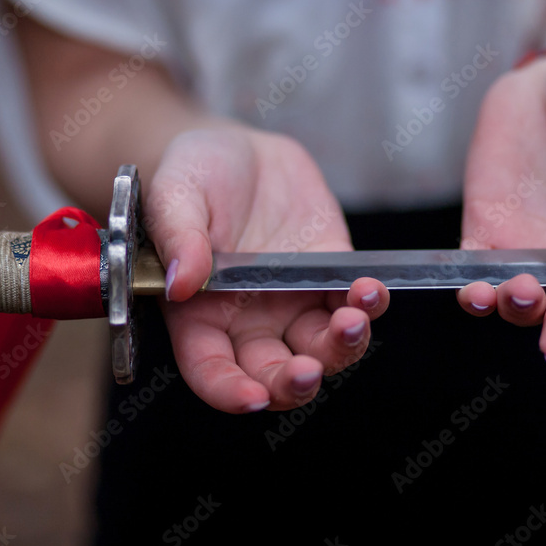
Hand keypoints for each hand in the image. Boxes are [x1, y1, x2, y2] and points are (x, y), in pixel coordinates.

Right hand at [146, 126, 388, 411]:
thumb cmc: (193, 174)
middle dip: (294, 383)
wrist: (239, 147)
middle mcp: (249, 322)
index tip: (254, 397)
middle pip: (274, 375)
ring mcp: (294, 302)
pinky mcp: (330, 275)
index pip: (212, 371)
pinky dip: (369, 305)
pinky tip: (371, 288)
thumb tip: (182, 283)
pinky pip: (354, 304)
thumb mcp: (174, 193)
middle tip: (309, 370)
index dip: (230, 391)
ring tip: (353, 318)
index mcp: (200, 316)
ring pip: (323, 350)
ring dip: (343, 347)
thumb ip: (178, 236)